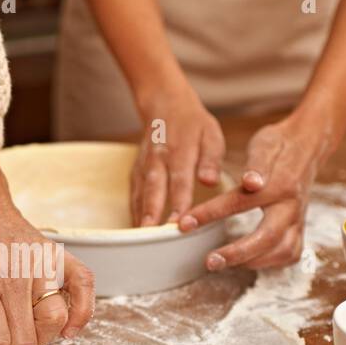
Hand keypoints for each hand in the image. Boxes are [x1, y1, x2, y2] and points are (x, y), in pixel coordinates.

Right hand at [130, 81, 225, 226]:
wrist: (165, 105)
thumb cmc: (194, 125)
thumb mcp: (211, 134)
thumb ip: (211, 159)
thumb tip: (210, 181)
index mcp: (180, 149)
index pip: (180, 179)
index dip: (178, 201)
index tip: (178, 222)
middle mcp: (158, 158)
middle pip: (154, 188)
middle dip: (152, 212)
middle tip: (151, 234)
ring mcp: (144, 165)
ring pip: (140, 192)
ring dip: (140, 215)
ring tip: (140, 239)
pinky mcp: (136, 171)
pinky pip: (134, 193)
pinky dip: (134, 211)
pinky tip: (136, 230)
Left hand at [178, 112, 336, 269]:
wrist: (307, 147)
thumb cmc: (279, 145)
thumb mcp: (265, 145)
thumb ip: (256, 165)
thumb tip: (251, 182)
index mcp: (280, 184)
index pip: (240, 202)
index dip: (209, 214)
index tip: (184, 223)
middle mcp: (292, 206)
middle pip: (268, 238)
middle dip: (237, 253)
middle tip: (210, 261)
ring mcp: (299, 220)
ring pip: (283, 252)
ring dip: (253, 262)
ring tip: (225, 262)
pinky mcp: (301, 228)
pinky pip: (291, 254)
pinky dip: (270, 263)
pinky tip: (248, 261)